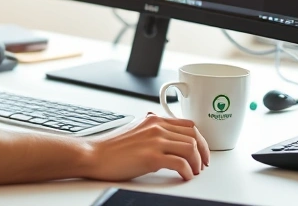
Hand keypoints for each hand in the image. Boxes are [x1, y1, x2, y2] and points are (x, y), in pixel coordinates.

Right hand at [81, 113, 210, 180]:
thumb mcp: (136, 130)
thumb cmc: (112, 147)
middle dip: (203, 152)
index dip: (200, 140)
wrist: (94, 155)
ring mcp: (154, 141)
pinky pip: (180, 163)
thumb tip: (164, 130)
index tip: (202, 151)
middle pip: (194, 136)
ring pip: (190, 148)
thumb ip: (152, 128)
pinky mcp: (151, 157)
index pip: (189, 125)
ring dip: (196, 163)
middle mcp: (157, 127)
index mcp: (154, 120)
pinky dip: (187, 172)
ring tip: (193, 172)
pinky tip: (184, 176)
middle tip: (202, 164)